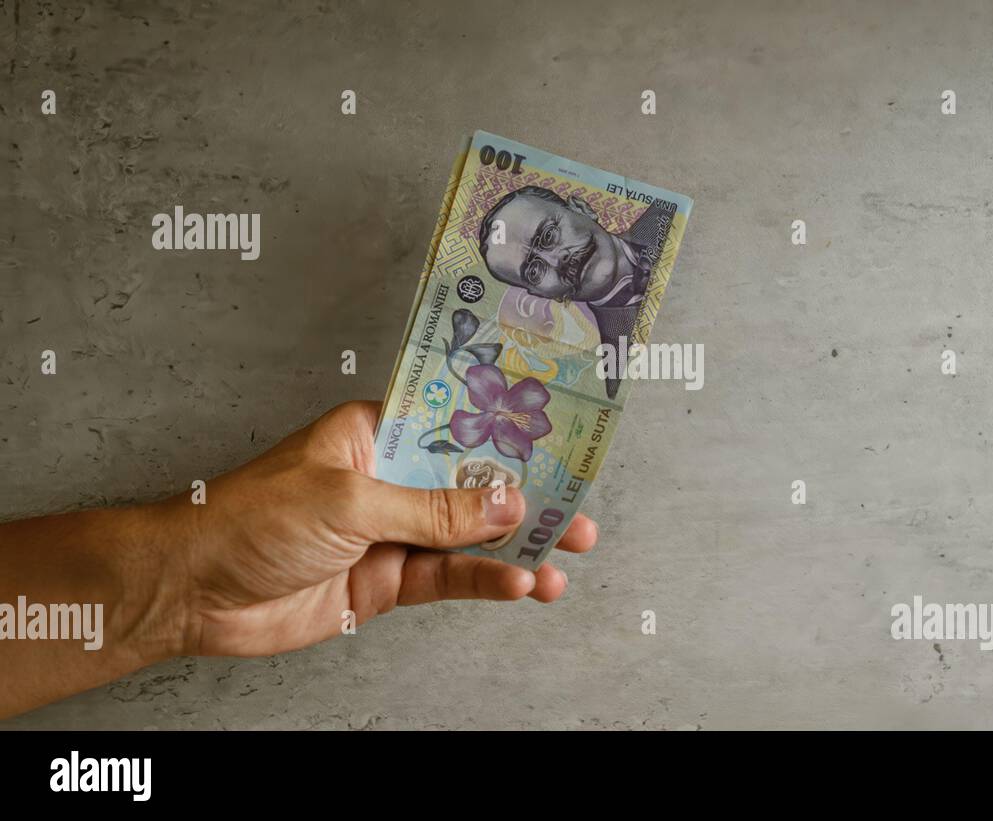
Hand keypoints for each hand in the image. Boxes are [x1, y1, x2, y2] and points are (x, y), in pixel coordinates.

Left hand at [168, 400, 597, 656]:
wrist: (193, 591)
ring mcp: (392, 533)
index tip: (561, 440)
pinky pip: (449, 579)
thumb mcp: (349, 501)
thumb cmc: (249, 519)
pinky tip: (517, 584)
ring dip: (516, 549)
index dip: (508, 433)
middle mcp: (390, 479)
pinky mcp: (387, 582)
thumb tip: (505, 503)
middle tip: (578, 512)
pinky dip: (485, 582)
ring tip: (562, 559)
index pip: (457, 425)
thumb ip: (433, 509)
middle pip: (474, 486)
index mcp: (378, 434)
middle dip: (528, 500)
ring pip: (469, 539)